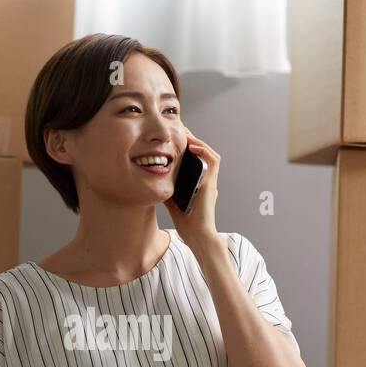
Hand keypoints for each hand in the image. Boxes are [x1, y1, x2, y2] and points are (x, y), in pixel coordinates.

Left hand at [164, 126, 219, 249]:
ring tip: (186, 134)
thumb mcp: (172, 201)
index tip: (174, 139)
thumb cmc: (187, 224)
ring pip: (209, 153)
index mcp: (198, 183)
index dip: (187, 147)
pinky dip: (204, 151)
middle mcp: (206, 180)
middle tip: (178, 130)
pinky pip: (212, 161)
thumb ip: (167, 189)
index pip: (194, 159)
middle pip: (201, 153)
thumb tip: (153, 179)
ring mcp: (210, 181)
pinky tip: (192, 146)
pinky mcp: (211, 184)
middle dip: (191, 140)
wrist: (197, 236)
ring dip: (198, 142)